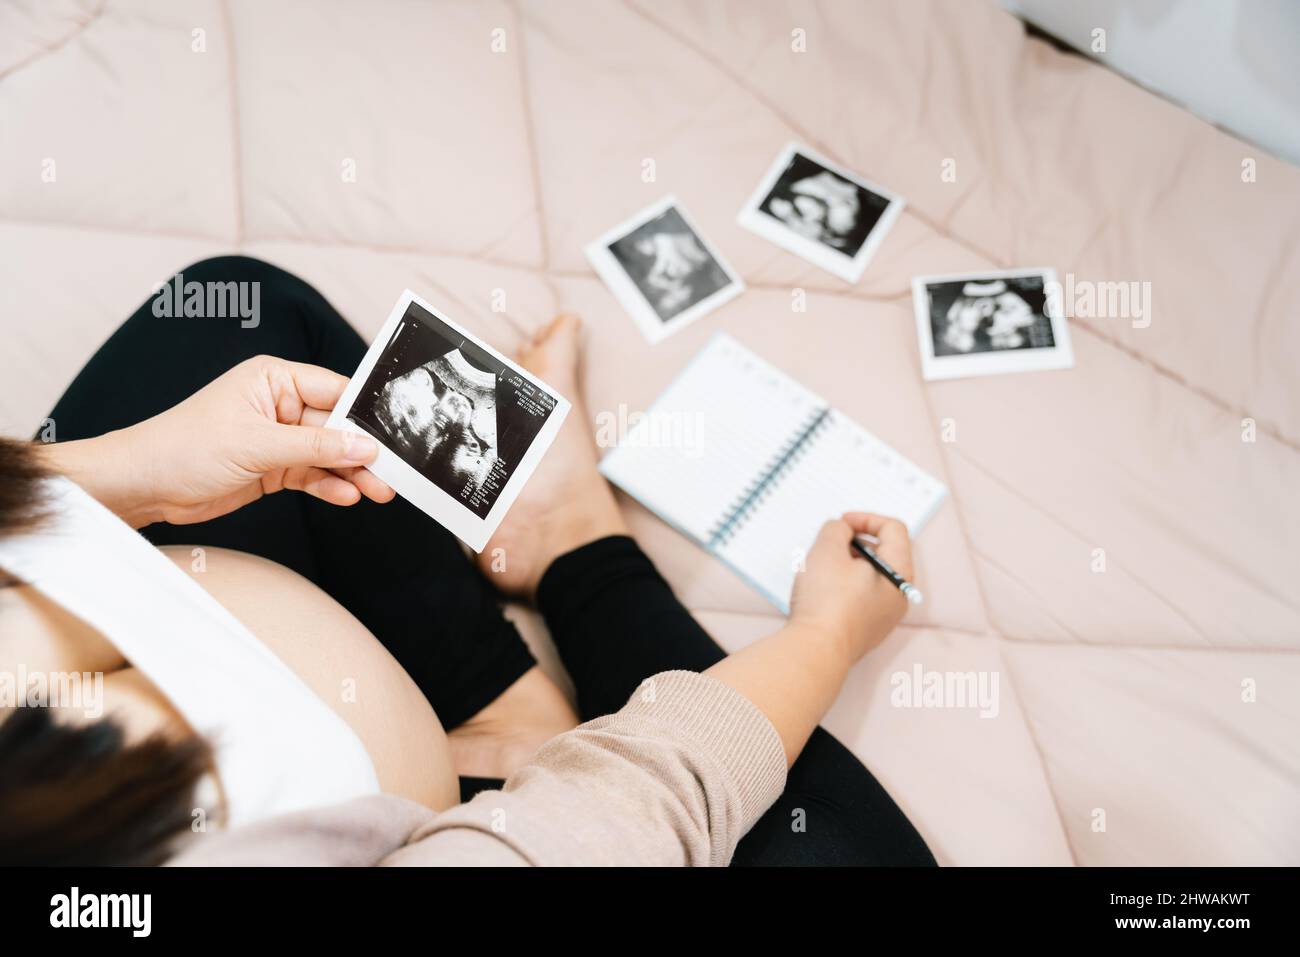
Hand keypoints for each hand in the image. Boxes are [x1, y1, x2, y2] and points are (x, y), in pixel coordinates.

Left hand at [47, 355, 394, 526]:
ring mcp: (277, 439)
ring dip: (352, 473)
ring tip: (379, 491)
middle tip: (392, 471)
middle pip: (336, 427)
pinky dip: (329, 487)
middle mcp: (279, 405)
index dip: (364, 413)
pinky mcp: (273, 468)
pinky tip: (347, 496)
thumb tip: (363, 447)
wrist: (144, 485)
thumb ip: (315, 447)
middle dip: (362, 450)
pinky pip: (312, 476)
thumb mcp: (256, 444)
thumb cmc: (184, 447)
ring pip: (328, 455)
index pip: (334, 390)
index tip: (393, 434)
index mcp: (273, 379)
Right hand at [789, 512, 913, 662]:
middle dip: (854, 543)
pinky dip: (843, 587)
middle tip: (828, 546)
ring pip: (870, 577)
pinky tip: (820, 594)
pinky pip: (860, 599)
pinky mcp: (866, 632)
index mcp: (899, 572)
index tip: (841, 524)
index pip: (894, 529)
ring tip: (820, 569)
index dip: (866, 518)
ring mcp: (884, 617)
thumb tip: (841, 532)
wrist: (816, 651)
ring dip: (846, 565)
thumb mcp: (827, 549)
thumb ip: (836, 529)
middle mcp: (898, 596)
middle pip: (883, 553)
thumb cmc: (826, 600)